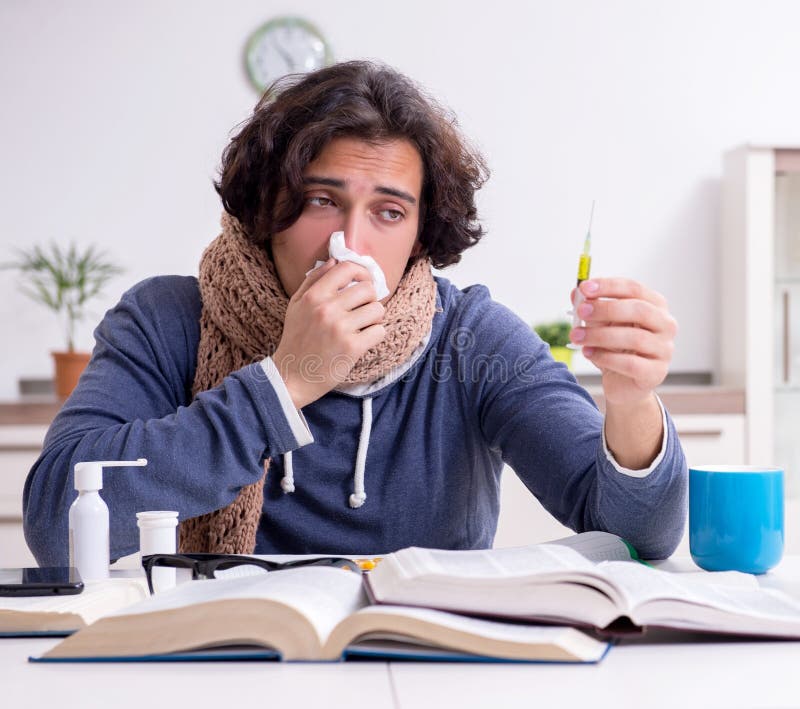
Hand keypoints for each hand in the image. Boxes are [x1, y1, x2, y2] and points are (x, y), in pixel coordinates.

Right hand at [272, 259, 385, 408]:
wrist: (292, 376)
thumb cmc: (296, 339)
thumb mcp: (296, 305)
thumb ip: (314, 280)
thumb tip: (335, 261)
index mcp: (314, 296)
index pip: (347, 268)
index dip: (362, 273)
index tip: (364, 283)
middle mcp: (327, 309)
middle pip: (368, 289)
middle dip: (370, 299)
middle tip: (363, 310)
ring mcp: (341, 328)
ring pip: (377, 310)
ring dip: (374, 318)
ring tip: (362, 326)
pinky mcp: (352, 348)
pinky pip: (379, 331)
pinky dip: (375, 335)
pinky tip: (363, 340)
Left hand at [569, 278, 677, 406]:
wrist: (623, 383)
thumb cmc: (615, 348)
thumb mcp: (601, 324)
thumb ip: (591, 308)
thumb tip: (576, 294)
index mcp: (655, 306)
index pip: (634, 289)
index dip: (609, 286)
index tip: (584, 288)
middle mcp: (665, 325)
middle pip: (639, 310)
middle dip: (606, 309)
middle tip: (581, 312)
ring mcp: (664, 349)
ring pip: (635, 338)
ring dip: (600, 335)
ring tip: (577, 336)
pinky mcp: (656, 373)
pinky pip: (631, 364)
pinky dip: (606, 357)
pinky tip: (588, 353)